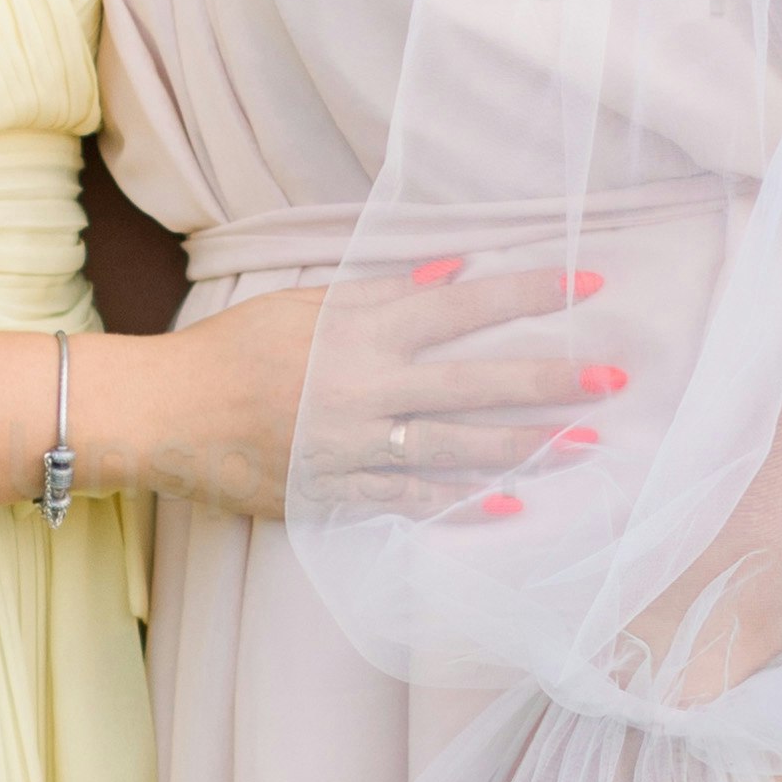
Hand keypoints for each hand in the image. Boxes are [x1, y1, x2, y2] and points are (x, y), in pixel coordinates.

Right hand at [83, 253, 613, 530]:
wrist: (166, 412)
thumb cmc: (233, 346)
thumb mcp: (306, 302)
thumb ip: (381, 291)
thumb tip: (452, 275)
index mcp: (361, 329)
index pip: (465, 306)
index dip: (531, 293)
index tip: (590, 285)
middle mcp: (367, 387)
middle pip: (477, 383)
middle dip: (552, 382)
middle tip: (615, 382)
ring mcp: (355, 445)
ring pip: (457, 448)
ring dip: (527, 447)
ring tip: (585, 445)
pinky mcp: (337, 491)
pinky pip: (411, 501)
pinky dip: (462, 505)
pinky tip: (513, 507)